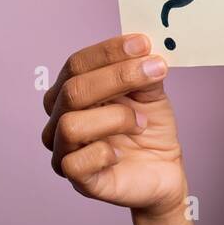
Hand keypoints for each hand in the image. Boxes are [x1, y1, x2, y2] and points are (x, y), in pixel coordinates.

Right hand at [41, 34, 187, 222]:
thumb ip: (142, 71)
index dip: (109, 51)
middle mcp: (59, 119)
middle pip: (73, 90)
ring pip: (71, 125)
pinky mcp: (78, 180)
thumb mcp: (150, 92)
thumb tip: (143, 49)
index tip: (143, 43)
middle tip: (156, 70)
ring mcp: (64, 151)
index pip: (77, 64)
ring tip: (140, 122)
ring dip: (116, 118)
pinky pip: (76, 164)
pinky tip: (121, 153)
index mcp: (70, 92)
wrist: (165, 169)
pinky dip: (105, 153)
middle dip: (118, 76)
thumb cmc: (149, 128)